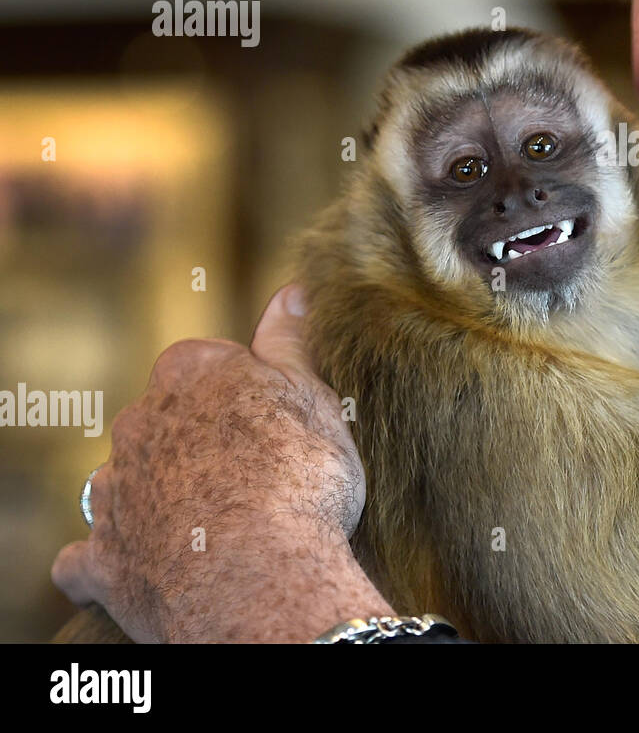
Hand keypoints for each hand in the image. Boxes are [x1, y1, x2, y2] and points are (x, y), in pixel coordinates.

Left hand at [51, 285, 394, 641]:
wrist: (260, 577)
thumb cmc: (300, 478)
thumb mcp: (313, 397)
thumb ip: (291, 343)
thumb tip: (290, 293)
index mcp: (190, 373)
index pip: (209, 363)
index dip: (247, 392)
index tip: (276, 422)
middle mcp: (138, 421)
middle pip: (167, 419)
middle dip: (199, 439)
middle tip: (256, 474)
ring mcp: (113, 491)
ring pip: (129, 479)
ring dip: (159, 493)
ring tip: (216, 525)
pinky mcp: (101, 556)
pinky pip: (93, 553)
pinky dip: (117, 555)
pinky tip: (149, 565)